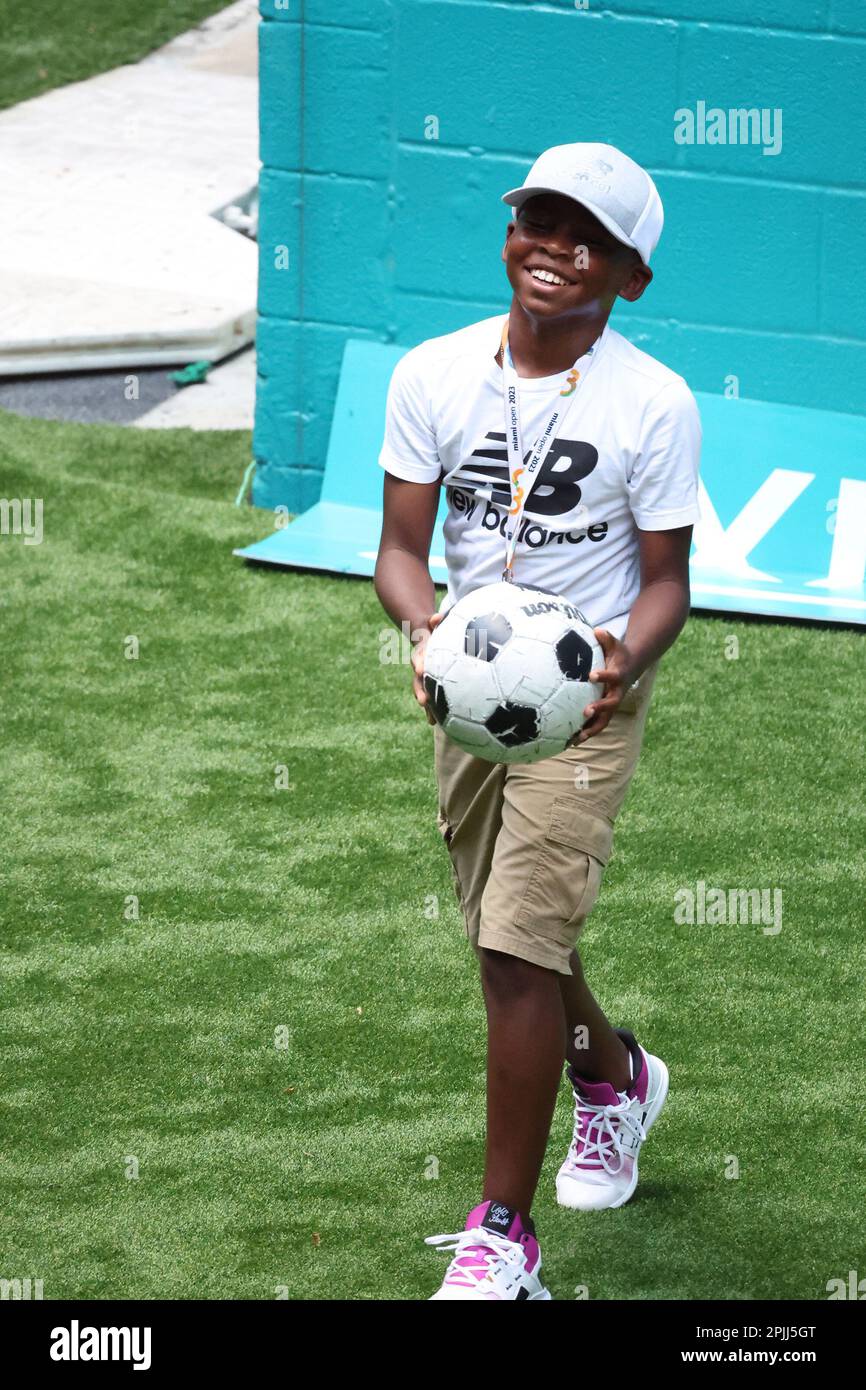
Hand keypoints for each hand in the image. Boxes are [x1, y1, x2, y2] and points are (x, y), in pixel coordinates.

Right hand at [410, 612, 443, 723]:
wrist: (423, 636)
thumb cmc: (434, 629)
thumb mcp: (434, 622)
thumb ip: (436, 620)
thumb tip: (436, 617)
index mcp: (422, 651)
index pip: (419, 656)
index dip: (419, 662)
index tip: (420, 668)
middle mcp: (420, 666)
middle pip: (417, 679)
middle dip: (420, 689)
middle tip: (422, 701)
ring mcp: (424, 676)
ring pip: (423, 691)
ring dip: (427, 704)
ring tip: (431, 719)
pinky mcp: (430, 683)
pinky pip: (432, 697)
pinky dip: (433, 709)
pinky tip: (436, 723)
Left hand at [569, 628, 637, 745]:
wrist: (632, 667)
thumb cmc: (619, 654)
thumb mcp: (615, 644)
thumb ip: (606, 638)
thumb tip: (596, 630)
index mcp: (618, 676)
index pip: (612, 676)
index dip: (603, 676)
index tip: (591, 675)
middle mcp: (617, 693)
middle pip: (610, 704)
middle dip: (599, 708)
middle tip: (586, 711)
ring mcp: (613, 705)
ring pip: (604, 721)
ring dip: (591, 730)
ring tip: (576, 738)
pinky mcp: (607, 712)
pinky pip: (597, 725)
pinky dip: (586, 733)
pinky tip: (569, 741)